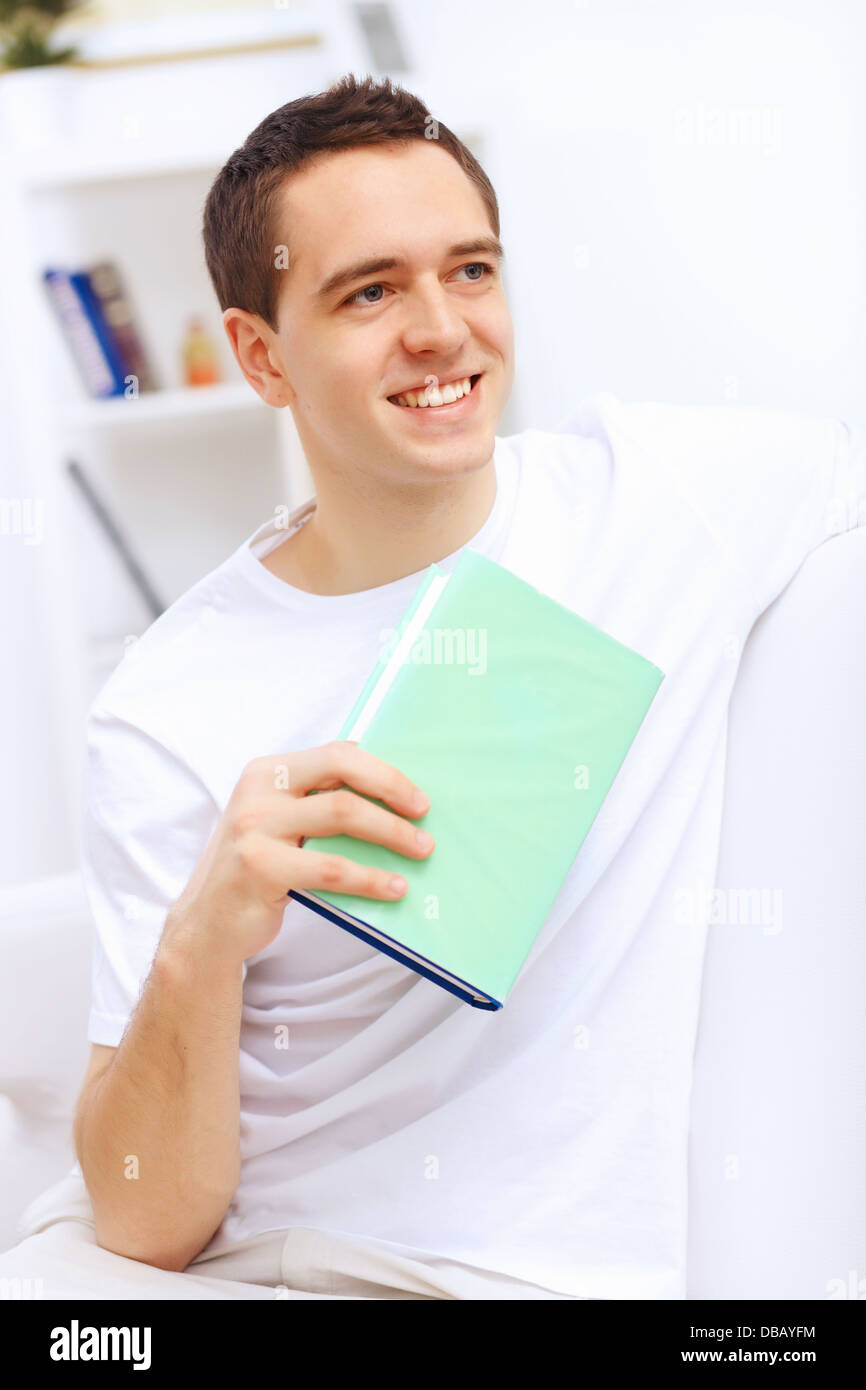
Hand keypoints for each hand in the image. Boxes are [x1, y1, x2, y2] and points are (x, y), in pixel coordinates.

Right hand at [162, 741, 432, 965]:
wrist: (206, 924)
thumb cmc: (258, 869)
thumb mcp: (280, 822)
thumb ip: (319, 800)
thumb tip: (391, 791)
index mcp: (269, 771)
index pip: (337, 753)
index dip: (383, 771)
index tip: (417, 795)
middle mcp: (259, 790)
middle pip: (342, 772)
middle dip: (392, 791)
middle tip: (425, 816)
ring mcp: (255, 826)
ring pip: (342, 815)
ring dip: (390, 833)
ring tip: (420, 851)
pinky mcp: (259, 866)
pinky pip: (331, 867)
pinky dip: (370, 877)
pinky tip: (394, 887)